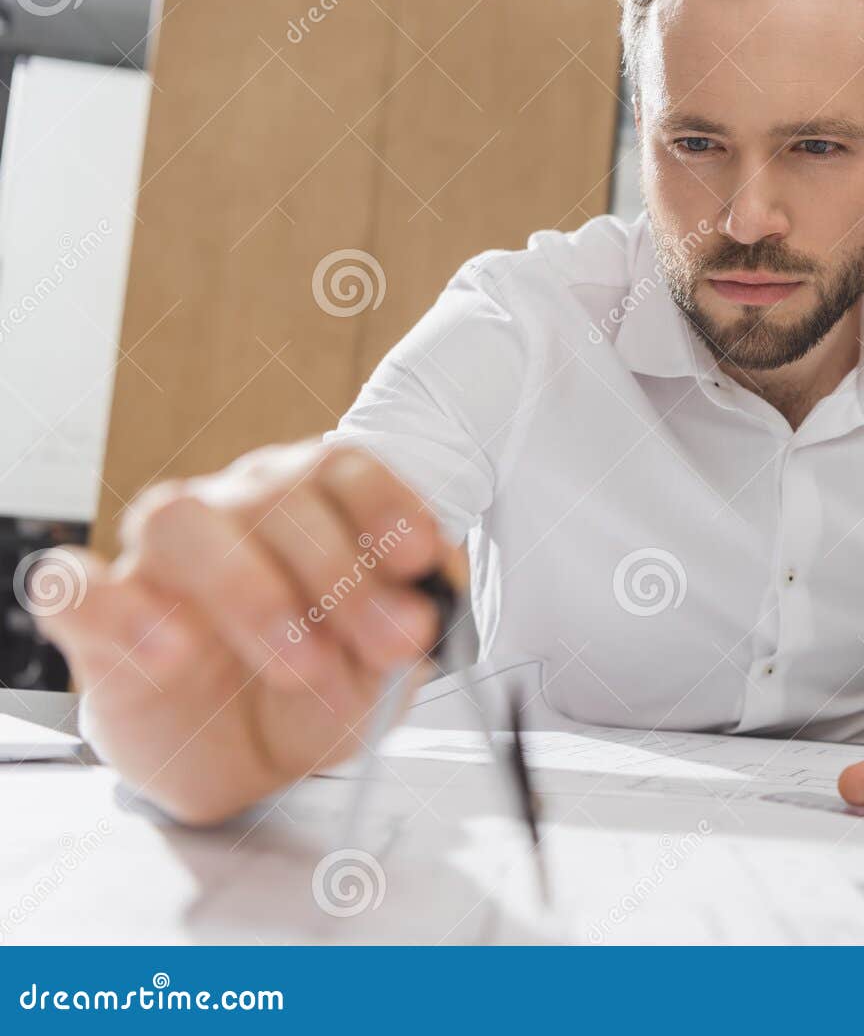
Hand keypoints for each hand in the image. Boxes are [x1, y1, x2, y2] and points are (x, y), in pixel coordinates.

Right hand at [32, 442, 449, 825]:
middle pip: (275, 495)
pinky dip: (120, 610)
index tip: (422, 558)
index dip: (386, 504)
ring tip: (301, 664)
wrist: (248, 762)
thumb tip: (423, 611)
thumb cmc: (316, 692)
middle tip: (384, 643)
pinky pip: (73, 586)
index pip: (341, 467)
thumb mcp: (383, 673)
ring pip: (180, 520)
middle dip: (340, 573)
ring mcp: (158, 562)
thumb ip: (403, 635)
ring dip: (250, 589)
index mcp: (311, 507)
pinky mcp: (95, 620)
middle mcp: (233, 514)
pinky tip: (172, 651)